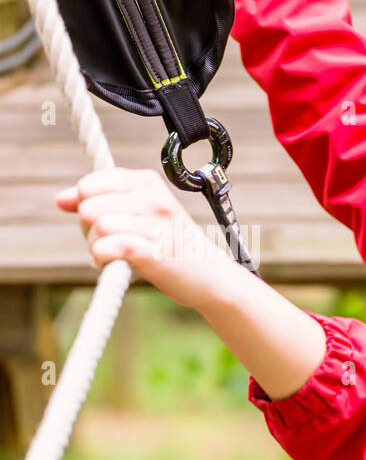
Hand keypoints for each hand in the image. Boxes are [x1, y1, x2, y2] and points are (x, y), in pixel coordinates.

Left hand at [55, 168, 232, 308]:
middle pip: (89, 207)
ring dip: (95, 247)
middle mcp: (152, 198)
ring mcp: (155, 224)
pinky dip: (101, 259)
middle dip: (88, 229)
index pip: (90, 184)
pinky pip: (106, 247)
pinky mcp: (153, 251)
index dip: (86, 206)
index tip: (104, 221)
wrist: (212, 277)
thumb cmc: (172, 246)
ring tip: (113, 255)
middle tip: (109, 242)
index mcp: (147, 182)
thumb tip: (60, 199)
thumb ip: (100, 202)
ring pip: (97, 227)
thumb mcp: (139, 215)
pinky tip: (112, 264)